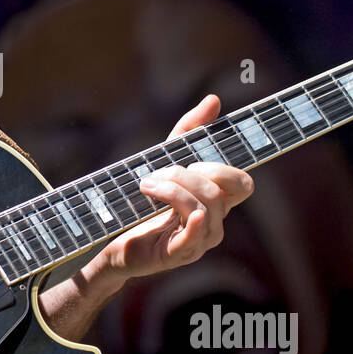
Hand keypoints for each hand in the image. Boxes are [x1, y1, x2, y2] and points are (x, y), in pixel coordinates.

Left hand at [101, 94, 253, 279]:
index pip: (243, 183)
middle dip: (194, 171)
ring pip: (207, 203)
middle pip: (228, 189)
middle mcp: (215, 222)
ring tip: (145, 184)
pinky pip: (195, 227)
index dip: (223, 166)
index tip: (190, 160)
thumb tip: (214, 99)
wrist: (109, 236)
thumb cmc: (141, 200)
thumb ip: (189, 131)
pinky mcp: (180, 253)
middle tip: (161, 172)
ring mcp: (201, 241)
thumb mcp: (164, 159)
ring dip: (173, 186)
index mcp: (216, 202)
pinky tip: (152, 194)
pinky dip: (176, 203)